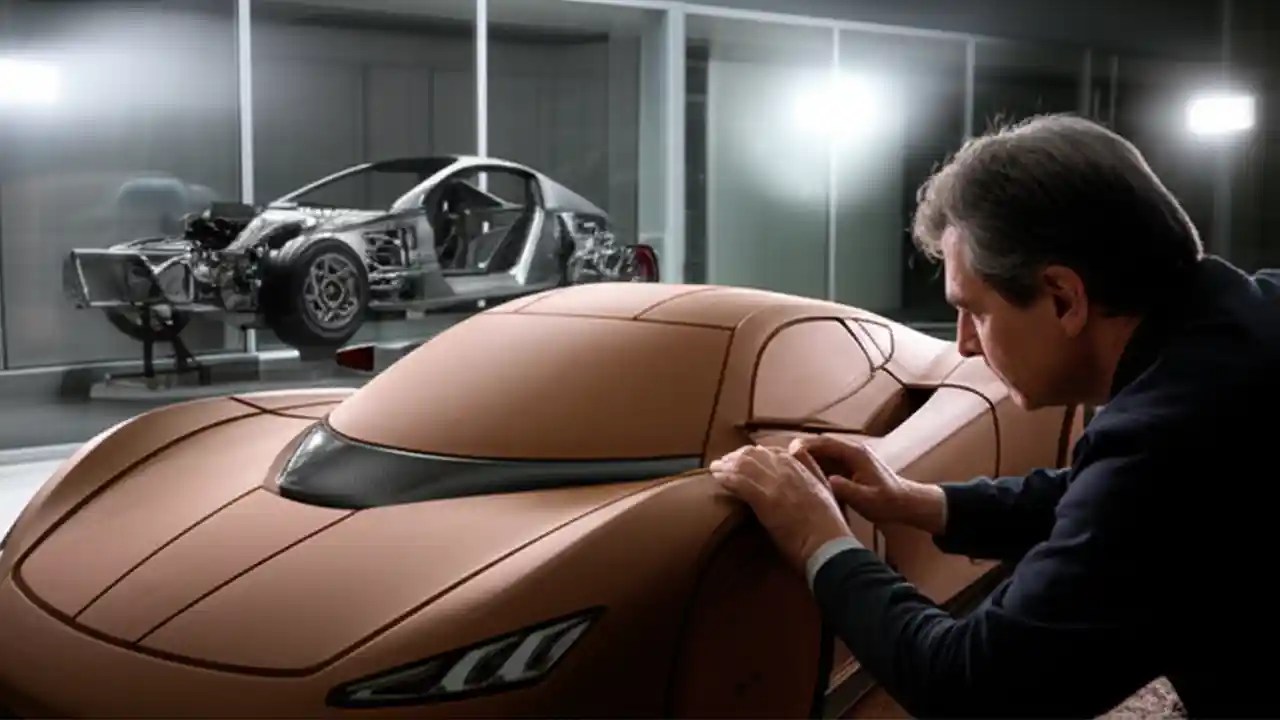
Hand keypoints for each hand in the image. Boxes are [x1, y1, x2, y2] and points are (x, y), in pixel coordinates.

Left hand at [709, 443, 853, 573]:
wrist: (829, 545)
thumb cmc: (829, 525)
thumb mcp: (825, 488)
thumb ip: (810, 467)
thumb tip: (796, 450)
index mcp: (801, 469)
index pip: (772, 452)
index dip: (754, 453)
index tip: (742, 458)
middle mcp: (787, 471)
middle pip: (754, 455)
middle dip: (735, 457)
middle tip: (722, 463)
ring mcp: (776, 484)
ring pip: (744, 466)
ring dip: (726, 466)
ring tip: (714, 469)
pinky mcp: (766, 500)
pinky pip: (741, 483)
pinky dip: (726, 478)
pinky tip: (716, 478)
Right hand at [793, 436, 946, 534]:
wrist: (906, 503)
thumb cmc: (888, 502)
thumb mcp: (868, 500)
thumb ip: (847, 490)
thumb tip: (827, 481)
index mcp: (855, 454)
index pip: (825, 443)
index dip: (804, 446)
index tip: (787, 453)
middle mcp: (851, 450)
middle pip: (819, 444)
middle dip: (799, 450)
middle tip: (778, 460)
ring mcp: (849, 457)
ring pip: (820, 452)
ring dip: (804, 458)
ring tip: (783, 468)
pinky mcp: (847, 466)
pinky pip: (825, 461)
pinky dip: (812, 465)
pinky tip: (800, 477)